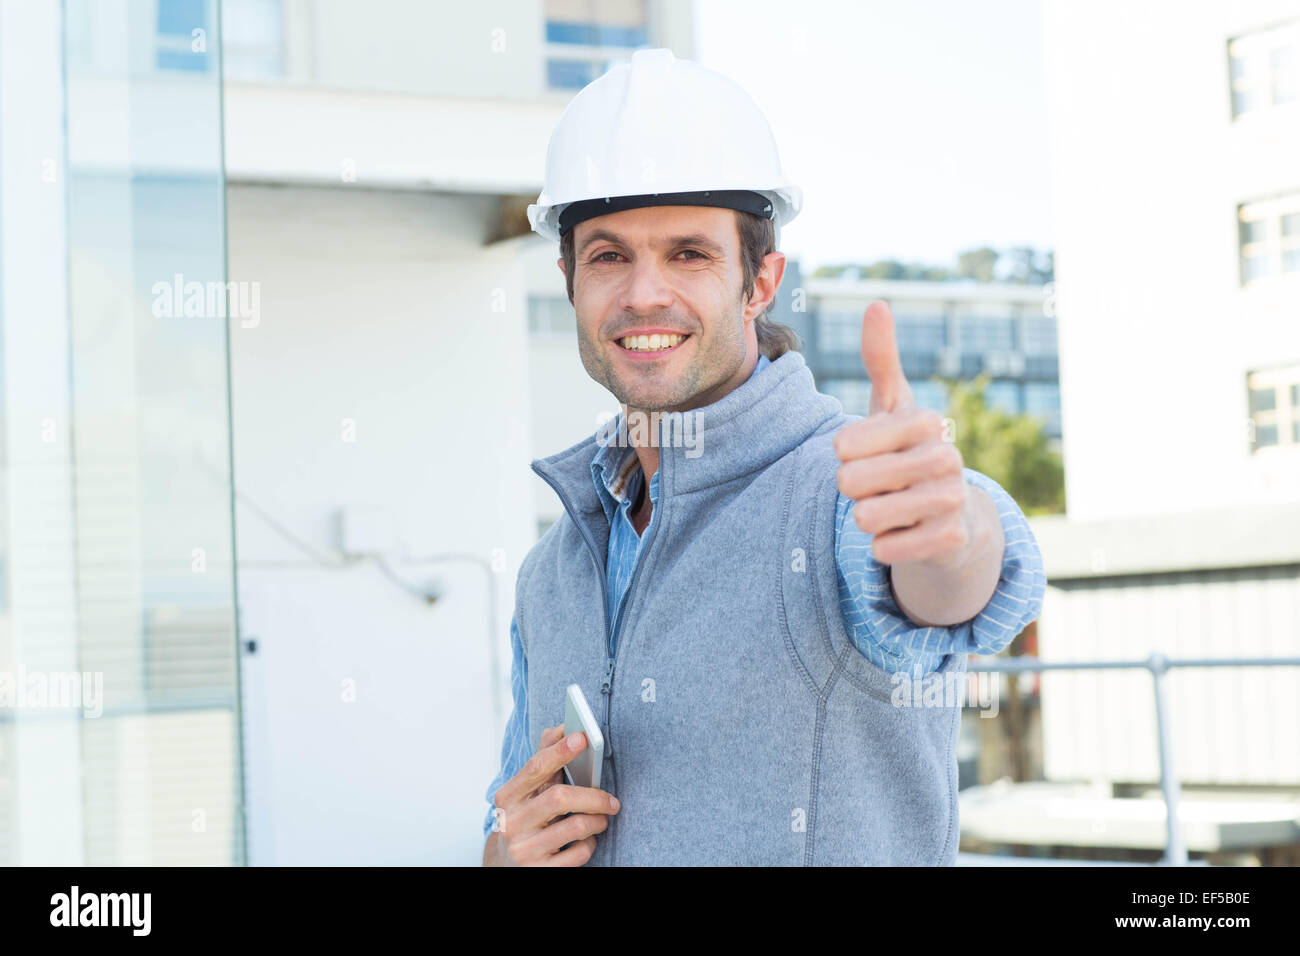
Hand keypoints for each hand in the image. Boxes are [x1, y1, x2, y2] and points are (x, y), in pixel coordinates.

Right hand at [486, 723, 619, 866]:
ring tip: (602, 819)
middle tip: (612, 801)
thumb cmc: (526, 819)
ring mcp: (524, 850)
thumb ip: (543, 761)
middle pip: (560, 797)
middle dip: (593, 796)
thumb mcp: (527, 793)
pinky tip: (587, 840)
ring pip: (576, 827)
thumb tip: (561, 728)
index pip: (535, 768)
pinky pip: (579, 853)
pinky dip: (591, 844)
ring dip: (597, 821)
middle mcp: (511, 823)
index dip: (560, 751)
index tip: (583, 737)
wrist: (507, 867)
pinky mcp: (540, 871)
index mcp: (507, 797)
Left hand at [833, 301, 974, 567]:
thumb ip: (881, 360)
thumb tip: (877, 303)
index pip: (844, 444)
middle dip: (852, 491)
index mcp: (926, 421)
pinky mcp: (950, 540)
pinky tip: (905, 535)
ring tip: (891, 509)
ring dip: (867, 519)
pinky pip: (884, 549)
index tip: (868, 454)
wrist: (954, 517)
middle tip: (878, 486)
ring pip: (865, 518)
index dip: (845, 455)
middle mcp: (945, 456)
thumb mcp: (894, 406)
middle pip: (850, 482)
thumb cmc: (909, 454)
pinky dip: (883, 547)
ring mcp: (951, 500)